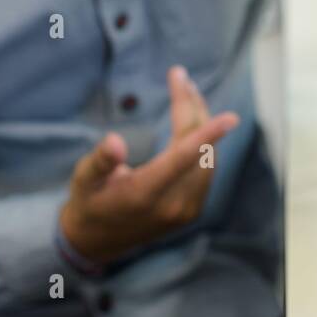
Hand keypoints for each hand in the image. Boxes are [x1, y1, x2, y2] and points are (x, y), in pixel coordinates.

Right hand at [59, 66, 237, 265]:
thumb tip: (115, 141)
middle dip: (192, 108)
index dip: (206, 136)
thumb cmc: (89, 201)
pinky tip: (193, 120)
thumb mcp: (84, 179)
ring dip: (200, 121)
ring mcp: (186, 209)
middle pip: (197, 149)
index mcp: (145, 194)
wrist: (98, 241)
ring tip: (186, 91)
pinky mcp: (192, 208)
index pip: (182, 160)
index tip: (231, 118)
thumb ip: (100, 160)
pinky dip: (203, 141)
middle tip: (179, 75)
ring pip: (207, 157)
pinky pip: (206, 168)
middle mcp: (173, 204)